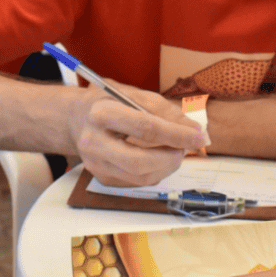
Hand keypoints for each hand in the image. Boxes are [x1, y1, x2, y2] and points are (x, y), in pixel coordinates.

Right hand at [69, 82, 208, 186]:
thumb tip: (193, 130)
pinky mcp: (101, 177)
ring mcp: (95, 164)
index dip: (176, 134)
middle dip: (171, 157)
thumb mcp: (133, 94)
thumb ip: (165, 110)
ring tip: (176, 151)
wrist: (76, 118)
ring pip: (140, 177)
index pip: (145, 128)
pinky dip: (156, 172)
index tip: (199, 137)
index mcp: (101, 113)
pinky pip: (137, 182)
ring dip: (167, 167)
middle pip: (139, 161)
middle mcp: (94, 142)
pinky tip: (160, 158)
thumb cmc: (108, 102)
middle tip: (186, 148)